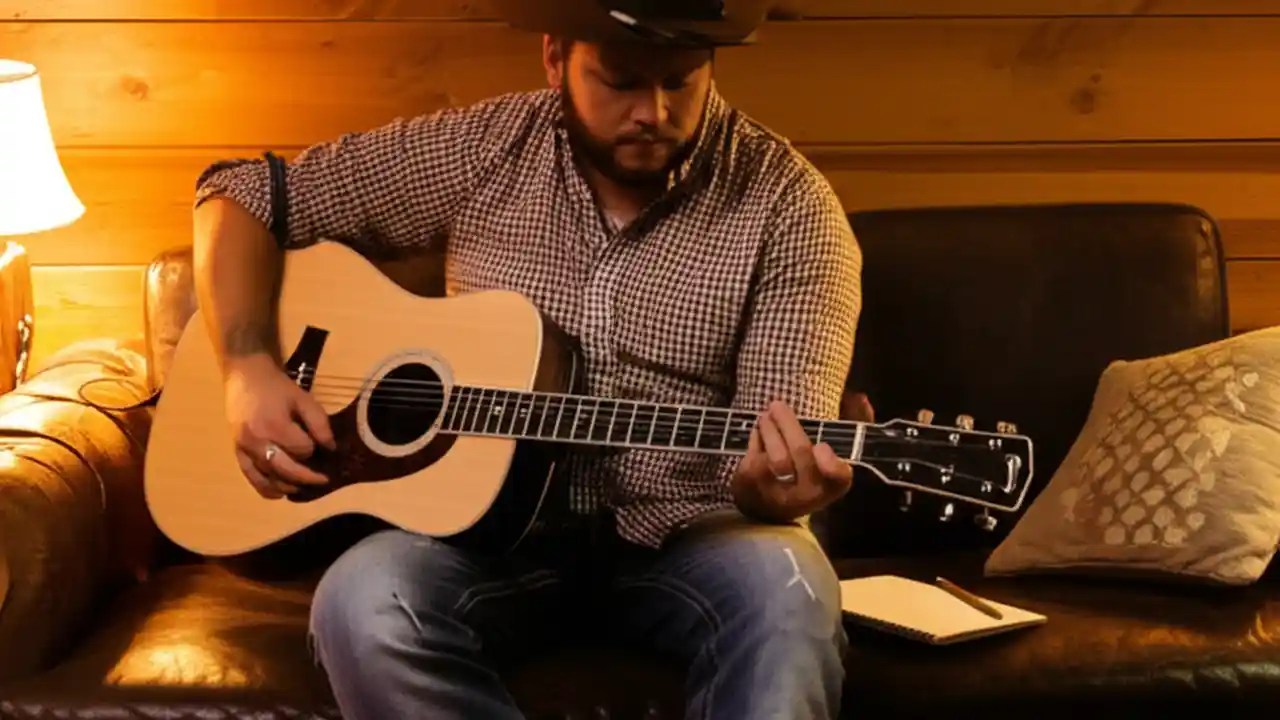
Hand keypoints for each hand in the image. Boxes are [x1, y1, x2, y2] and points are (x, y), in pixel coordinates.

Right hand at [223, 354, 335, 498]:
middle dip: (308, 477)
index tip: (319, 445)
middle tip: (324, 480)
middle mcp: (257, 441)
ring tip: (305, 486)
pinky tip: (280, 493)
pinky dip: (266, 489)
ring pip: (269, 478)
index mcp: (275, 425)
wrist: (245, 377)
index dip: (313, 449)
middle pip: (286, 470)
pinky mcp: (237, 452)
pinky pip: (251, 477)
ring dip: (289, 486)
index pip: (302, 449)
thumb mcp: (303, 399)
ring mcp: (244, 449)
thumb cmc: (277, 388)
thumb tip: (330, 448)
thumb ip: (319, 423)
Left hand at [731, 395, 873, 522]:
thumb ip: (853, 424)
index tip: (821, 446)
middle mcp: (807, 493)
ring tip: (766, 416)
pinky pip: (755, 455)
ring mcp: (777, 492)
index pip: (839, 478)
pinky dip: (756, 438)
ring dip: (769, 429)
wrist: (768, 508)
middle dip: (789, 424)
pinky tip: (759, 432)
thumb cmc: (806, 472)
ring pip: (776, 456)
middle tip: (777, 405)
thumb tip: (861, 398)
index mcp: (831, 485)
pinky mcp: (752, 486)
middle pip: (801, 454)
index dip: (832, 464)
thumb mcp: (832, 455)